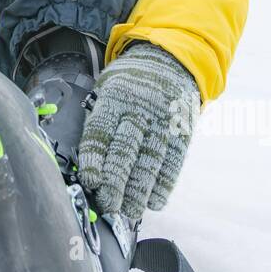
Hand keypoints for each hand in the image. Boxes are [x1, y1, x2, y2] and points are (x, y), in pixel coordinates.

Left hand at [78, 43, 199, 219]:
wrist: (171, 60)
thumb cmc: (129, 83)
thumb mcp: (106, 89)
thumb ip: (98, 121)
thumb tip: (88, 166)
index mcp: (115, 97)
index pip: (101, 131)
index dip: (94, 159)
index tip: (90, 182)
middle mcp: (140, 109)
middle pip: (126, 150)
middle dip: (116, 182)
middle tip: (110, 205)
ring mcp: (164, 120)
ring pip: (150, 160)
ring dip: (140, 191)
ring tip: (130, 211)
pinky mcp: (182, 131)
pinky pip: (173, 162)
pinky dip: (164, 185)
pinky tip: (154, 202)